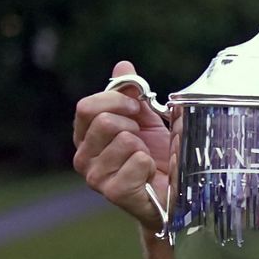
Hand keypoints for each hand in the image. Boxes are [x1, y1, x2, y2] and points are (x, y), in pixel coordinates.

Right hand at [72, 60, 171, 226]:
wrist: (175, 192)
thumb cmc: (158, 157)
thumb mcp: (147, 120)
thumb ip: (133, 94)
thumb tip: (123, 65)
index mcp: (86, 137)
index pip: (86, 107)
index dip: (116, 100)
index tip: (137, 107)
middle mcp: (83, 157)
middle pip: (102, 120)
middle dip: (133, 123)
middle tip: (143, 138)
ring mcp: (95, 177)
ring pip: (123, 139)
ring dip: (143, 146)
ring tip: (146, 159)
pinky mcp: (113, 192)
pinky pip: (137, 160)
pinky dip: (151, 164)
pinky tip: (150, 175)